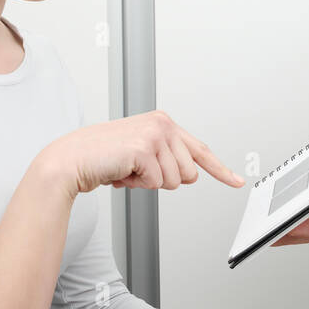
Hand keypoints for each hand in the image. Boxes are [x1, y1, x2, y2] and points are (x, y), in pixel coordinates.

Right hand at [36, 111, 243, 201]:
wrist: (71, 160)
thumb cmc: (101, 158)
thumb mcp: (140, 155)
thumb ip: (165, 159)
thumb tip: (187, 175)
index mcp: (163, 122)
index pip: (200, 151)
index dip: (220, 170)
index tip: (237, 181)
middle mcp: (162, 124)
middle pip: (188, 173)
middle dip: (164, 180)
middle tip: (137, 171)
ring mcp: (154, 135)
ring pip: (174, 182)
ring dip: (148, 184)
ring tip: (127, 170)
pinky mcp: (144, 149)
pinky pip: (156, 183)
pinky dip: (137, 185)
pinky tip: (121, 171)